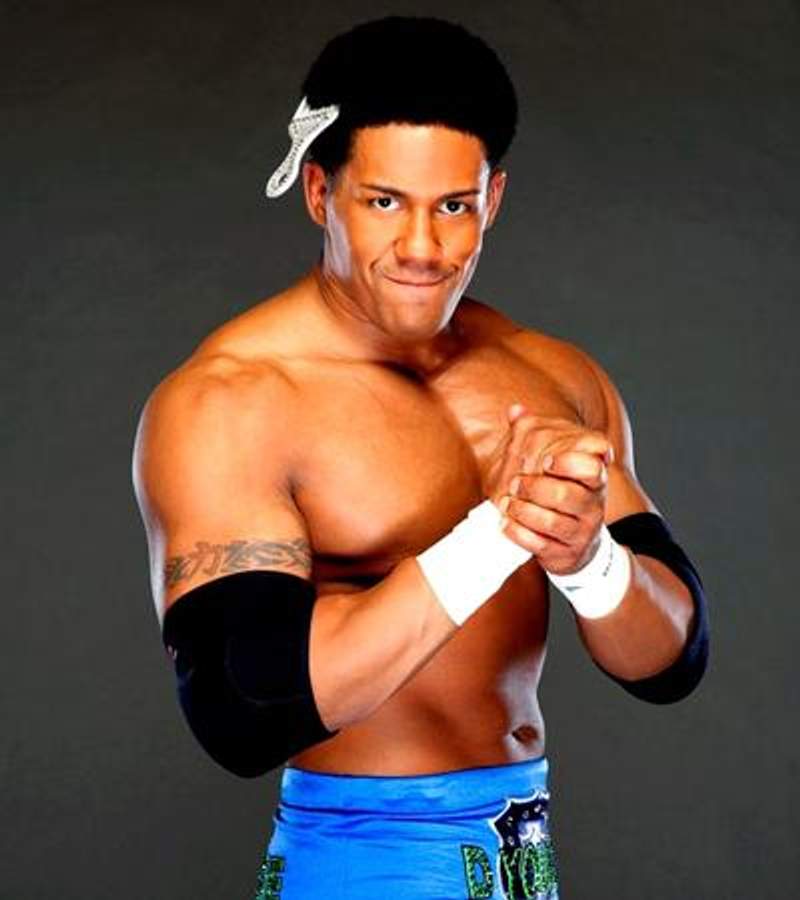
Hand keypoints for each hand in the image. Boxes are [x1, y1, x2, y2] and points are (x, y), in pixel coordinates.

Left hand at [496, 404, 612, 574]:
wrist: (577, 543)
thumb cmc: (562, 495)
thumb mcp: (554, 465)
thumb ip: (535, 436)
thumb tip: (515, 410)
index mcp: (592, 478)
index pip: (592, 466)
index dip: (569, 462)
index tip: (545, 461)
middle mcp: (593, 505)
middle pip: (567, 495)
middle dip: (535, 489)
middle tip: (515, 484)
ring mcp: (582, 531)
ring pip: (553, 522)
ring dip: (524, 512)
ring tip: (506, 504)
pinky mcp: (567, 553)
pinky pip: (541, 545)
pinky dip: (519, 534)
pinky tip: (505, 525)